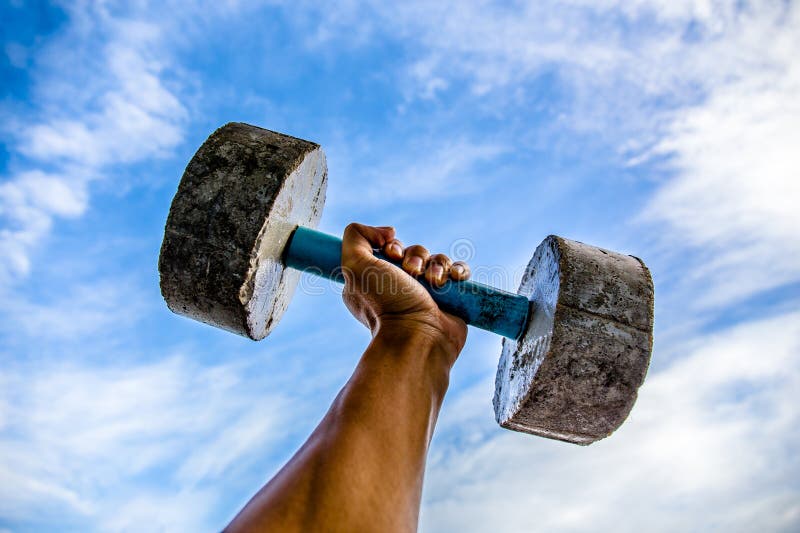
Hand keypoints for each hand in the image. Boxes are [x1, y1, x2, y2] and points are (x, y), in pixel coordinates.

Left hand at [340, 223, 470, 356]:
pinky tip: (453, 279)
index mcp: (376, 281)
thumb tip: (387, 232)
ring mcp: (427, 293)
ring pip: (438, 260)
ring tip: (433, 283)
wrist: (418, 337)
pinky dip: (458, 271)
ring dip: (437, 265)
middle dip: (416, 257)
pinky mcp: (450, 299)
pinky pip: (458, 272)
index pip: (389, 249)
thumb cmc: (386, 304)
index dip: (392, 246)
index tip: (391, 254)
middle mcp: (401, 287)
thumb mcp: (355, 265)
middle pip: (415, 252)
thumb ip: (355, 236)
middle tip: (412, 274)